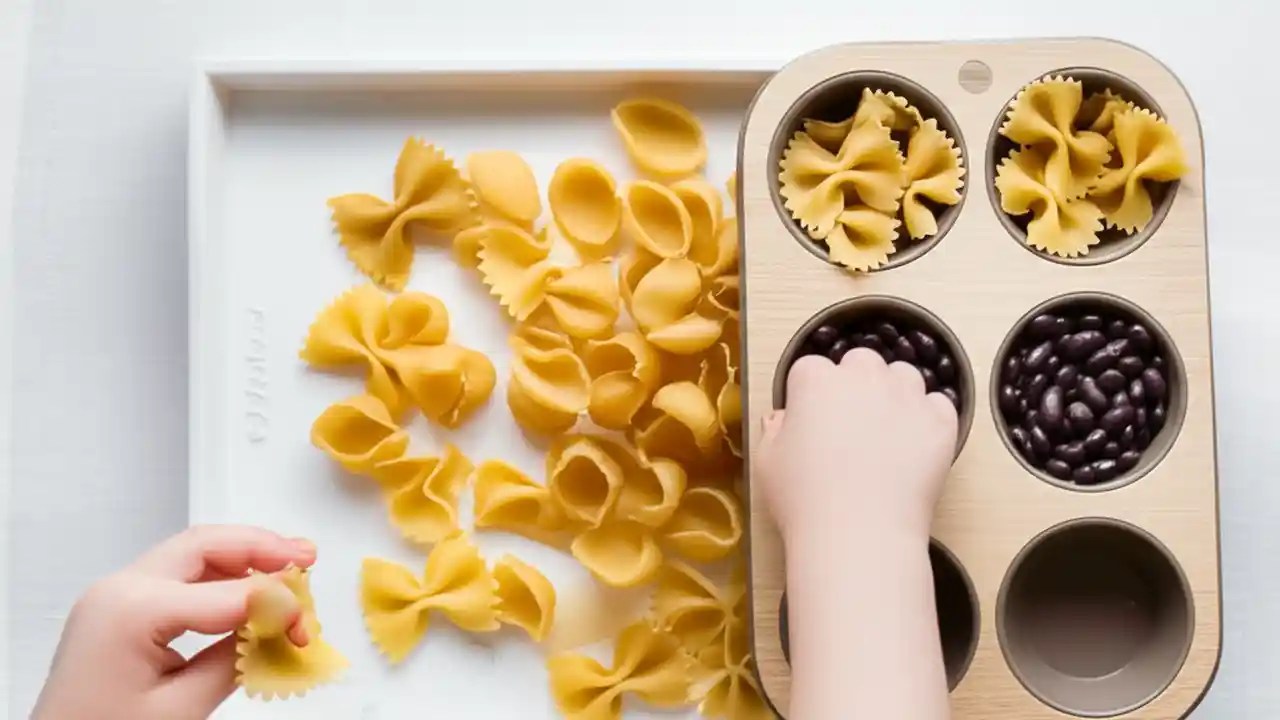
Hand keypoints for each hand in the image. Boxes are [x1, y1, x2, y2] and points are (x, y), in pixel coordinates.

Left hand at [34, 526, 315, 719]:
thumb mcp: (180, 709)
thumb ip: (233, 659)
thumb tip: (277, 628)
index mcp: (132, 610)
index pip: (228, 593)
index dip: (276, 604)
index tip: (305, 623)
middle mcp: (119, 590)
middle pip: (205, 544)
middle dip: (261, 547)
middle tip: (307, 557)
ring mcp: (113, 596)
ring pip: (190, 553)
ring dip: (241, 557)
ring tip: (287, 566)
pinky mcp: (115, 610)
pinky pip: (174, 576)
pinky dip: (216, 575)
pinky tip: (244, 590)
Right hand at [756, 348, 957, 543]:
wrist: (859, 536)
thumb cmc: (804, 501)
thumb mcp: (767, 462)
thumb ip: (774, 430)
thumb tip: (783, 419)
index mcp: (816, 381)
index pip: (810, 369)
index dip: (810, 395)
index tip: (812, 420)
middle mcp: (862, 377)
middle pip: (861, 362)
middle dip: (856, 383)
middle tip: (851, 423)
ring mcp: (905, 397)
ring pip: (904, 375)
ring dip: (895, 394)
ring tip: (886, 431)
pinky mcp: (939, 422)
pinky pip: (938, 405)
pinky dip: (928, 419)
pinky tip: (914, 445)